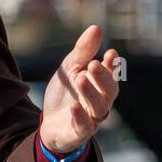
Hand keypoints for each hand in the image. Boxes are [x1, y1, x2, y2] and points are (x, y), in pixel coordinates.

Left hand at [39, 24, 119, 154]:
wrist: (49, 122)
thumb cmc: (66, 93)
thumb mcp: (70, 68)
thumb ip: (83, 52)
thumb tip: (96, 28)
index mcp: (101, 86)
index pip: (112, 75)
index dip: (112, 65)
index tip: (110, 53)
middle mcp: (101, 102)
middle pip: (109, 91)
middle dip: (103, 77)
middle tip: (93, 64)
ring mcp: (92, 119)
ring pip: (99, 108)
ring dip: (91, 94)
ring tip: (81, 79)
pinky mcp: (78, 134)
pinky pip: (83, 127)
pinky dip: (80, 117)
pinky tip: (73, 106)